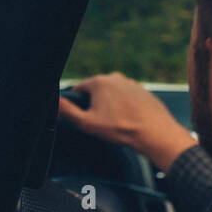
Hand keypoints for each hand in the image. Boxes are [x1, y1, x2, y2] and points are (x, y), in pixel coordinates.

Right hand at [57, 72, 195, 171]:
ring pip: (111, 95)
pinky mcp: (143, 91)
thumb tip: (55, 101)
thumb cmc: (123, 129)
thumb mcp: (87, 123)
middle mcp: (116, 78)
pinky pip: (126, 99)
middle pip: (95, 92)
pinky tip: (128, 121)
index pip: (78, 89)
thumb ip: (67, 110)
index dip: (78, 105)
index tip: (85, 117)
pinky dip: (125, 108)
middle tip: (102, 122)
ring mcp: (131, 83)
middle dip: (95, 105)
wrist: (156, 133)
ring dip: (110, 107)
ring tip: (117, 123)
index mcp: (100, 82)